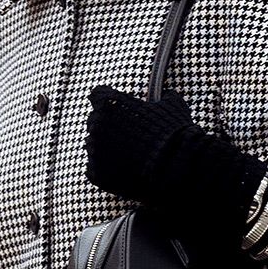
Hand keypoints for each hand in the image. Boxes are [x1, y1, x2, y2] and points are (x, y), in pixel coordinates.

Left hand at [84, 85, 193, 203]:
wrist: (174, 169)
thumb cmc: (173, 134)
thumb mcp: (174, 107)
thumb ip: (166, 97)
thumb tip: (169, 94)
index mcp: (110, 103)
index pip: (98, 95)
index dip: (109, 102)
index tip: (118, 109)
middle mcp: (97, 125)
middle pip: (95, 121)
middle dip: (108, 126)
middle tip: (126, 134)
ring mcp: (94, 151)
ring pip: (93, 146)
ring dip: (105, 148)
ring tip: (126, 155)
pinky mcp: (96, 174)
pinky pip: (95, 169)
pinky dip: (106, 170)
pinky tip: (123, 171)